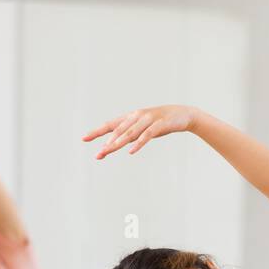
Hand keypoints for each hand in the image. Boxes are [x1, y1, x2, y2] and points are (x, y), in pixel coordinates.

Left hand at [82, 105, 197, 158]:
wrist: (184, 114)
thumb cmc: (161, 123)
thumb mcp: (144, 128)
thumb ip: (131, 134)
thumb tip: (118, 144)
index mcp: (131, 117)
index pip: (111, 124)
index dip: (97, 131)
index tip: (84, 138)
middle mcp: (137, 116)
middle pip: (118, 130)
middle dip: (107, 142)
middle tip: (98, 153)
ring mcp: (148, 119)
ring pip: (130, 133)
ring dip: (118, 143)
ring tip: (108, 151)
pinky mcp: (159, 125)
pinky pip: (147, 135)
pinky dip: (138, 143)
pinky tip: (131, 151)